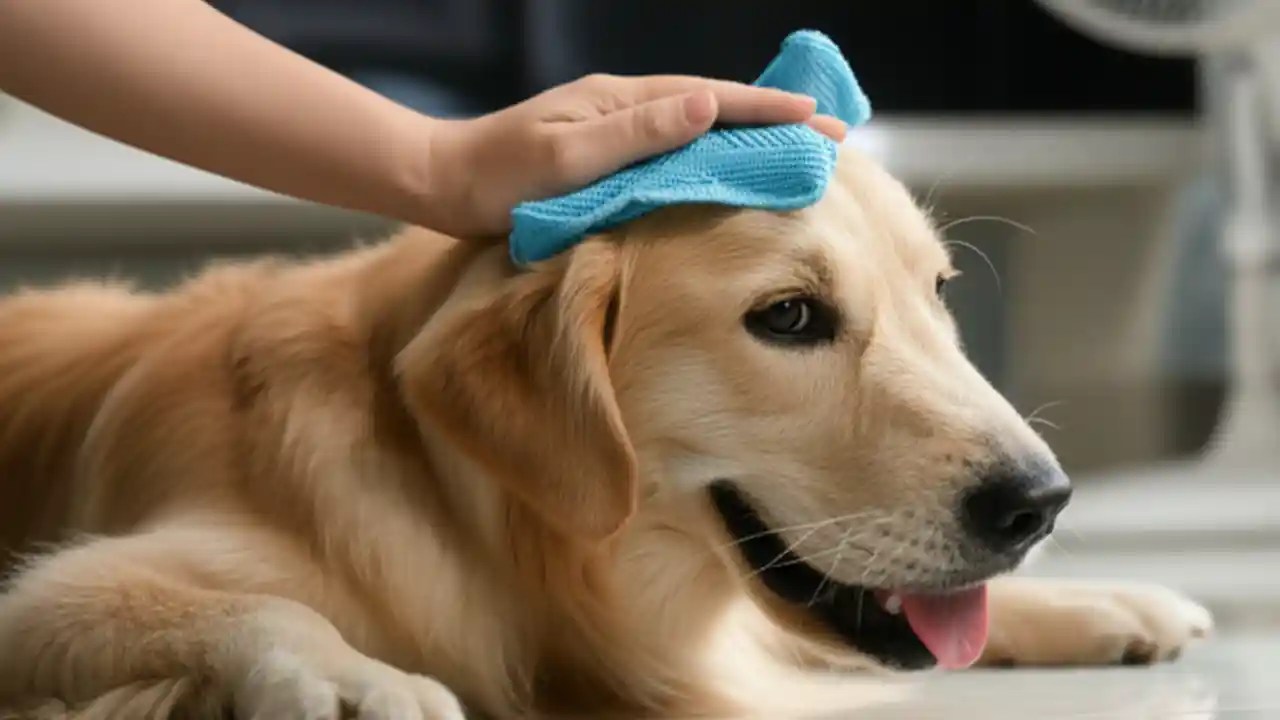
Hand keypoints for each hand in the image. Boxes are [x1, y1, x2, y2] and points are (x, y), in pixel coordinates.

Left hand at [420, 74, 846, 237]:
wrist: (441, 183)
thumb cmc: (496, 177)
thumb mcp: (567, 158)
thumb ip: (637, 133)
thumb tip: (706, 105)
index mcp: (622, 102)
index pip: (711, 101)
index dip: (769, 112)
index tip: (821, 122)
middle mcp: (624, 108)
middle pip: (713, 108)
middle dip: (773, 120)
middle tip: (833, 135)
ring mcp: (614, 129)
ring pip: (696, 127)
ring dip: (747, 136)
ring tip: (795, 149)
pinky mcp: (603, 154)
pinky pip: (672, 150)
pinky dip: (709, 156)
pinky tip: (725, 169)